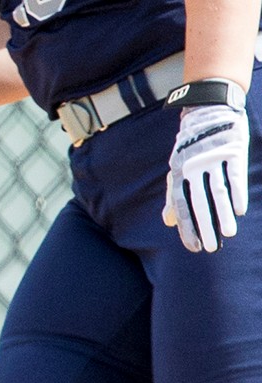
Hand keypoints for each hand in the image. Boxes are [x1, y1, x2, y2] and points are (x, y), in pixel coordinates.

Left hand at [163, 103, 249, 252]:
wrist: (209, 109)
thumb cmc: (192, 145)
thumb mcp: (177, 167)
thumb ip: (173, 195)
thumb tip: (167, 222)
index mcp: (179, 173)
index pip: (182, 206)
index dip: (187, 227)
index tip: (193, 247)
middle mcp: (194, 167)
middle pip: (200, 202)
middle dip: (205, 226)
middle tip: (210, 248)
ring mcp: (213, 158)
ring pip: (218, 191)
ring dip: (223, 214)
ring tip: (228, 234)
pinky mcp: (232, 150)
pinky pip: (235, 175)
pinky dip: (238, 192)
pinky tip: (240, 210)